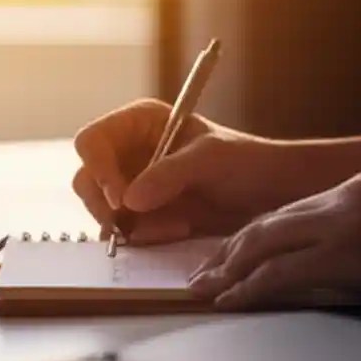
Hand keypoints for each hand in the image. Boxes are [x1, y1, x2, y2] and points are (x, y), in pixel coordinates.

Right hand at [72, 99, 304, 242]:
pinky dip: (144, 237)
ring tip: (174, 226)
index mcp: (138, 123)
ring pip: (100, 210)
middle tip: (131, 226)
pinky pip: (123, 231)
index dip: (98, 170)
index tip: (121, 200)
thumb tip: (129, 201)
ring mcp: (132, 185)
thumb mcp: (210, 160)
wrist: (273, 195)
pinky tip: (178, 230)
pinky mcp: (142, 215)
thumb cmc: (248, 162)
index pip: (92, 142)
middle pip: (87, 180)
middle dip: (108, 206)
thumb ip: (169, 174)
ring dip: (130, 225)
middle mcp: (128, 152)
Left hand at [188, 173, 360, 311]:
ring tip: (203, 293)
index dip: (248, 241)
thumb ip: (349, 244)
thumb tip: (305, 274)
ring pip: (266, 244)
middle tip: (199, 279)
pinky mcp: (351, 251)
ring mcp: (348, 220)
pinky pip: (283, 271)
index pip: (285, 214)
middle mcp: (346, 195)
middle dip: (227, 254)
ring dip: (228, 272)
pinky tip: (230, 302)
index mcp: (356, 188)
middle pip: (266, 224)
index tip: (223, 263)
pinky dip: (251, 288)